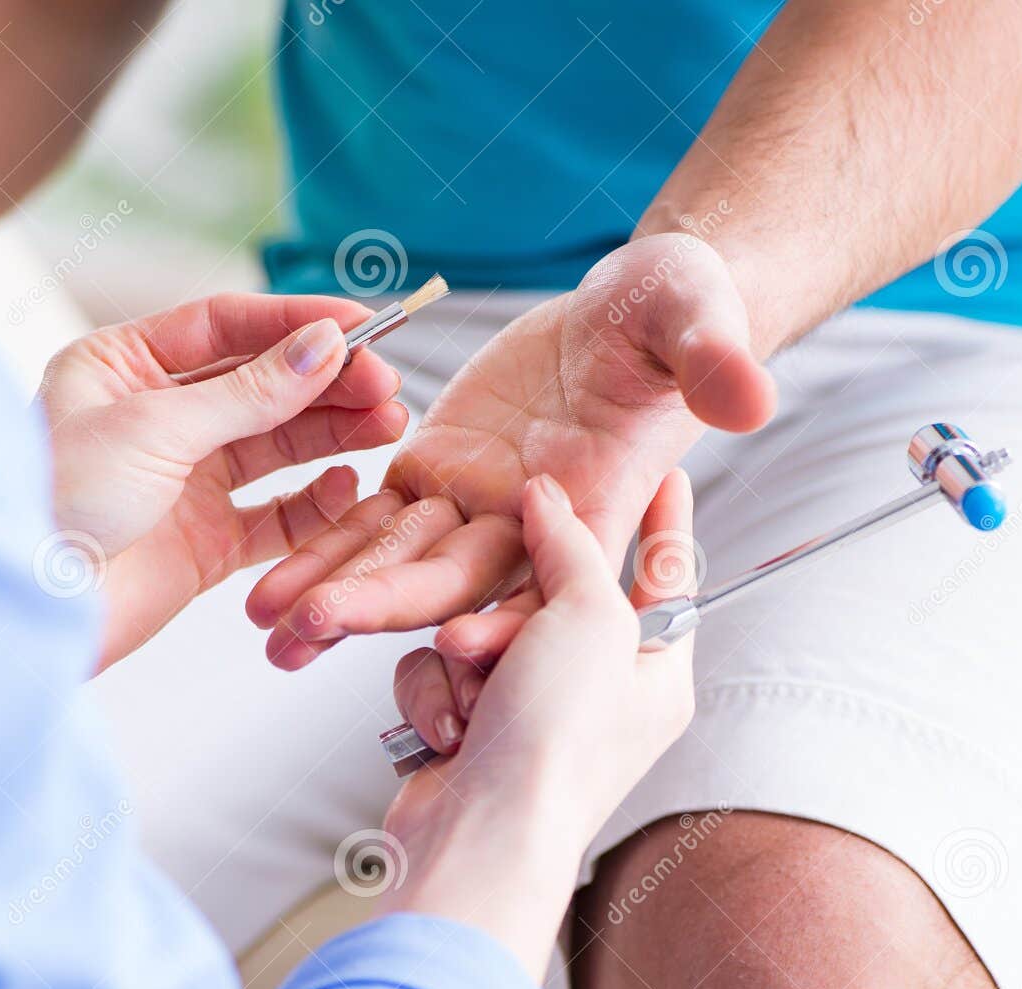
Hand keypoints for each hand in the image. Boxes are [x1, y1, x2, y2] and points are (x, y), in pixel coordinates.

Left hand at [38, 294, 406, 669]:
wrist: (28, 611)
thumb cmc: (57, 504)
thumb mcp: (156, 428)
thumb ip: (250, 392)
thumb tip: (323, 347)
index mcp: (119, 366)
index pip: (225, 327)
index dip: (297, 324)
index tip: (362, 326)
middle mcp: (153, 418)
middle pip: (259, 386)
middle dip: (325, 383)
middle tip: (386, 384)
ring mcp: (181, 481)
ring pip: (274, 448)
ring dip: (331, 436)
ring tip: (387, 424)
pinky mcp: (203, 543)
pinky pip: (273, 517)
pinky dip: (312, 503)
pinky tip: (346, 485)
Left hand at [247, 234, 774, 668]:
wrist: (631, 308)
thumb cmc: (678, 312)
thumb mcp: (694, 321)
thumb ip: (714, 360)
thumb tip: (754, 395)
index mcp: (597, 506)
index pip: (553, 577)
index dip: (510, 615)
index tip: (456, 647)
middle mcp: (533, 526)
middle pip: (454, 580)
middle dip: (381, 608)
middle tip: (307, 634)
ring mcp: (479, 505)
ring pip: (399, 560)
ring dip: (333, 591)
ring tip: (266, 625)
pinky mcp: (436, 472)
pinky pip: (373, 517)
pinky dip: (326, 545)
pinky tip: (271, 580)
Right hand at [381, 470, 695, 978]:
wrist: (481, 839)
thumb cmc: (558, 741)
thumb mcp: (589, 619)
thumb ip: (570, 545)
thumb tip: (547, 497)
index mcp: (655, 672)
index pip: (665, 577)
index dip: (662, 520)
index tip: (665, 468)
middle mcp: (598, 695)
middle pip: (548, 600)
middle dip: (506, 617)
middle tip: (488, 637)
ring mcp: (530, 718)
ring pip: (477, 634)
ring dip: (462, 665)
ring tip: (473, 702)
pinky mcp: (470, 734)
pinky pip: (439, 675)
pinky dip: (436, 700)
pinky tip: (449, 735)